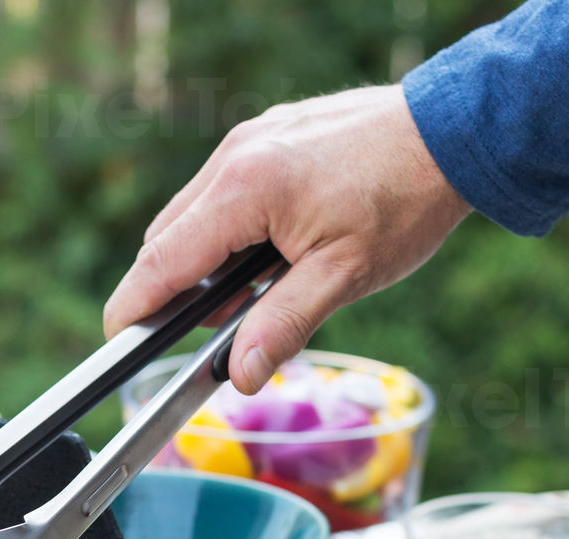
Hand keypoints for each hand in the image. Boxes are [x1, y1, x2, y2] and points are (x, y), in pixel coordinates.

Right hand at [103, 84, 470, 392]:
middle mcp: (235, 156)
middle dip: (178, 288)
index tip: (116, 339)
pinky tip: (275, 251)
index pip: (163, 259)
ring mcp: (250, 139)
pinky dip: (232, 228)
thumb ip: (284, 325)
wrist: (452, 132)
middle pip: (170, 237)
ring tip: (263, 288)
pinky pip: (225, 190)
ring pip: (196, 214)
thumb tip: (240, 376)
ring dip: (209, 258)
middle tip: (222, 327)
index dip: (134, 304)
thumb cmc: (404, 200)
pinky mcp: (268, 134)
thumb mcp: (345, 277)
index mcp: (245, 190)